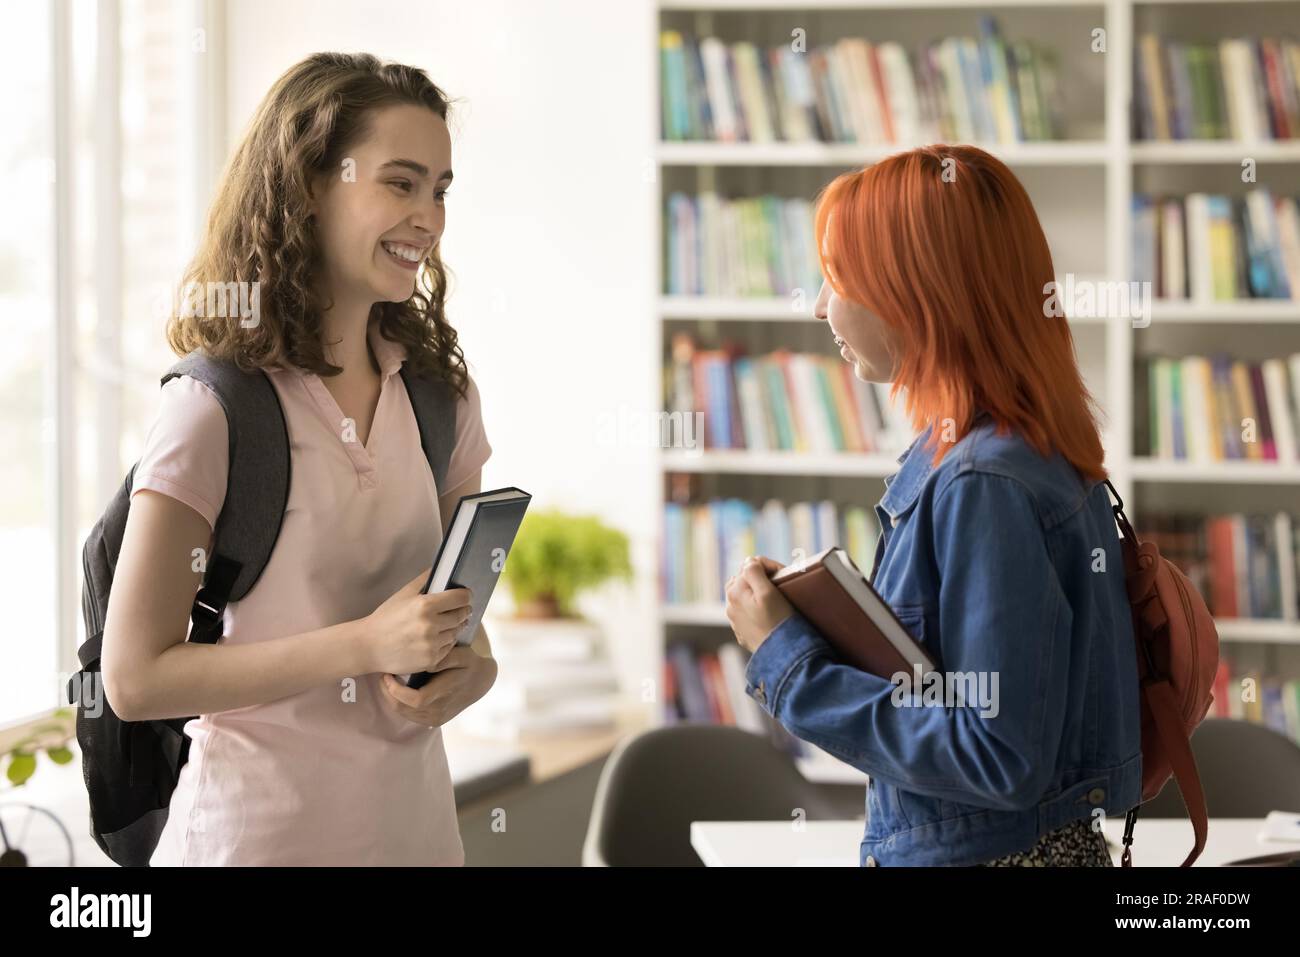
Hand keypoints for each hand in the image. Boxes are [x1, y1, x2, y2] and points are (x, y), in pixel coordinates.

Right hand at [360, 567, 473, 674]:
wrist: (368, 646)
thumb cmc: (386, 618)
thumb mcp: (404, 594)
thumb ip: (425, 579)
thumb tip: (442, 567)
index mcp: (425, 605)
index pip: (461, 598)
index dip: (466, 595)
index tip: (465, 596)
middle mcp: (431, 626)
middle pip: (462, 615)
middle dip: (462, 611)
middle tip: (459, 609)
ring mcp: (432, 645)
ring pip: (456, 633)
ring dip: (454, 627)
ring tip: (445, 624)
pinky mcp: (431, 661)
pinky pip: (449, 649)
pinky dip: (446, 643)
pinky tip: (436, 638)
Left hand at [380, 646, 497, 728]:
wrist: (482, 681)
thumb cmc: (470, 664)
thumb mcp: (462, 655)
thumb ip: (445, 657)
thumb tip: (428, 662)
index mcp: (445, 694)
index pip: (415, 700)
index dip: (396, 690)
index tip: (388, 675)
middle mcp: (439, 711)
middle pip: (403, 709)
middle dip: (388, 694)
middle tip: (382, 677)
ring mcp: (437, 719)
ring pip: (404, 714)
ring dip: (391, 699)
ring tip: (387, 682)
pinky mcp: (435, 722)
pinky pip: (410, 716)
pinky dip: (400, 705)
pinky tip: (397, 691)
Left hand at [725, 556, 794, 653]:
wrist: (781, 654)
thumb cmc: (776, 622)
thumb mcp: (767, 592)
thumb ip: (754, 571)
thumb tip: (749, 561)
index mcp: (734, 591)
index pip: (752, 565)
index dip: (770, 567)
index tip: (783, 575)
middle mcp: (730, 605)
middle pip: (746, 579)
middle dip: (762, 579)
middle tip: (780, 586)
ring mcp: (736, 619)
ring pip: (745, 595)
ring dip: (758, 592)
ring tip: (773, 599)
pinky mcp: (743, 632)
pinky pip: (749, 612)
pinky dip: (758, 608)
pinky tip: (769, 614)